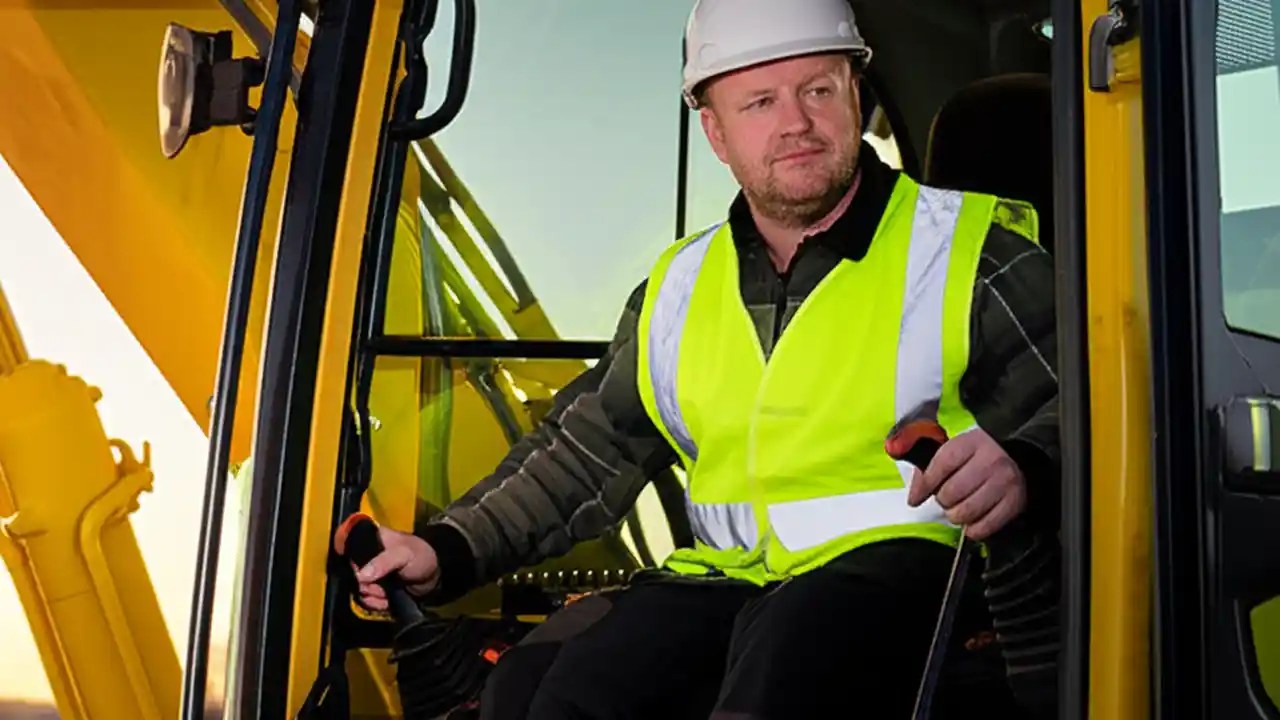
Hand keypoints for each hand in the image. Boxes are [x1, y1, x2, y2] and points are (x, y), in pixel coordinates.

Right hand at [333, 524, 439, 610]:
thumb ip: (383, 562)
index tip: (360, 572)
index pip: (346, 546)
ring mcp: (369, 574)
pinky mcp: (374, 589)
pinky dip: (377, 603)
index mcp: (371, 539)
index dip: (349, 561)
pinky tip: (388, 601)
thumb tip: (360, 576)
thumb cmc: (421, 557)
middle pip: (350, 573)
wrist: (434, 578)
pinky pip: (366, 600)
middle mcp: (365, 556)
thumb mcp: (404, 554)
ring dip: (373, 596)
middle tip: (381, 586)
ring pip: (357, 589)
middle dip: (366, 584)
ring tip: (387, 593)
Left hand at [905, 429, 1026, 540]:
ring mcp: (1005, 482)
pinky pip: (985, 527)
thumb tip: (913, 498)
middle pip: (952, 492)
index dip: (925, 485)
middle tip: (947, 499)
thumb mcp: (953, 452)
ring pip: (966, 512)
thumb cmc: (976, 458)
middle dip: (943, 500)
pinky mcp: (1015, 503)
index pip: (942, 465)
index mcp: (971, 443)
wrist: (1019, 459)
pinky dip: (973, 529)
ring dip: (956, 516)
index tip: (916, 498)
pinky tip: (971, 522)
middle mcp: (991, 461)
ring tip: (958, 509)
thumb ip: (928, 469)